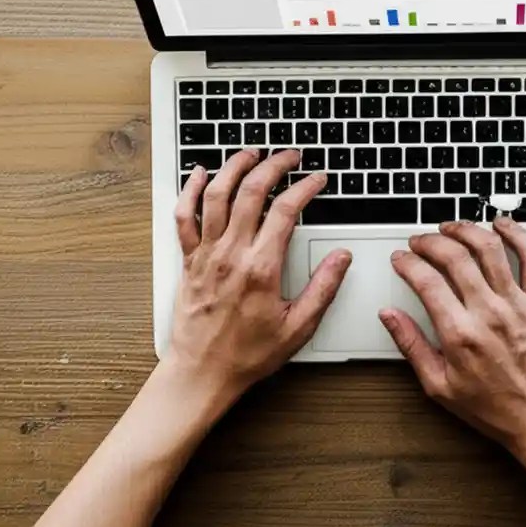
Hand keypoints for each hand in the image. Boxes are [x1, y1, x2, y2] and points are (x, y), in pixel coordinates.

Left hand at [170, 149, 351, 397]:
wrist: (202, 373)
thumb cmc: (247, 355)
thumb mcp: (298, 327)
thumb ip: (323, 288)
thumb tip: (341, 258)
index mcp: (261, 269)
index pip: (286, 211)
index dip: (305, 187)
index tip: (317, 179)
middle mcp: (231, 255)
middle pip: (252, 191)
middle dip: (274, 165)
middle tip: (289, 156)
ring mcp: (206, 255)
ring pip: (216, 195)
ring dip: (234, 167)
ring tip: (250, 153)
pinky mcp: (188, 261)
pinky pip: (184, 217)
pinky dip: (189, 191)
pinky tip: (199, 175)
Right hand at [380, 218, 525, 455]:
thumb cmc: (494, 409)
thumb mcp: (438, 386)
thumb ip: (411, 345)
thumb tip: (389, 316)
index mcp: (459, 334)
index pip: (426, 281)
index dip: (407, 263)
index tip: (401, 259)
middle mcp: (488, 313)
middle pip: (454, 257)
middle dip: (430, 241)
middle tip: (420, 241)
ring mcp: (517, 304)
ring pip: (490, 248)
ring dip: (466, 230)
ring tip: (451, 228)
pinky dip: (517, 234)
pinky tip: (501, 225)